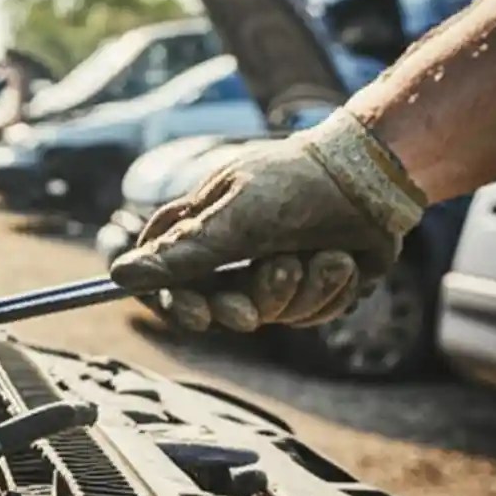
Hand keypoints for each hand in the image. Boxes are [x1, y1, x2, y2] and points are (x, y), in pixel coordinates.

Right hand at [109, 108, 426, 331]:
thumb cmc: (296, 186)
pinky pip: (309, 314)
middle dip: (242, 305)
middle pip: (215, 307)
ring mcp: (269, 273)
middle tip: (250, 311)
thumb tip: (120, 273)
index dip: (174, 302)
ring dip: (299, 292)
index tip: (195, 313)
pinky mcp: (308, 288)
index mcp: (200, 230)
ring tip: (322, 257)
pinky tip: (343, 261)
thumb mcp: (235, 219)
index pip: (162, 278)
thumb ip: (181, 252)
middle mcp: (230, 255)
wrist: (375, 181)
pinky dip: (329, 292)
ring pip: (269, 314)